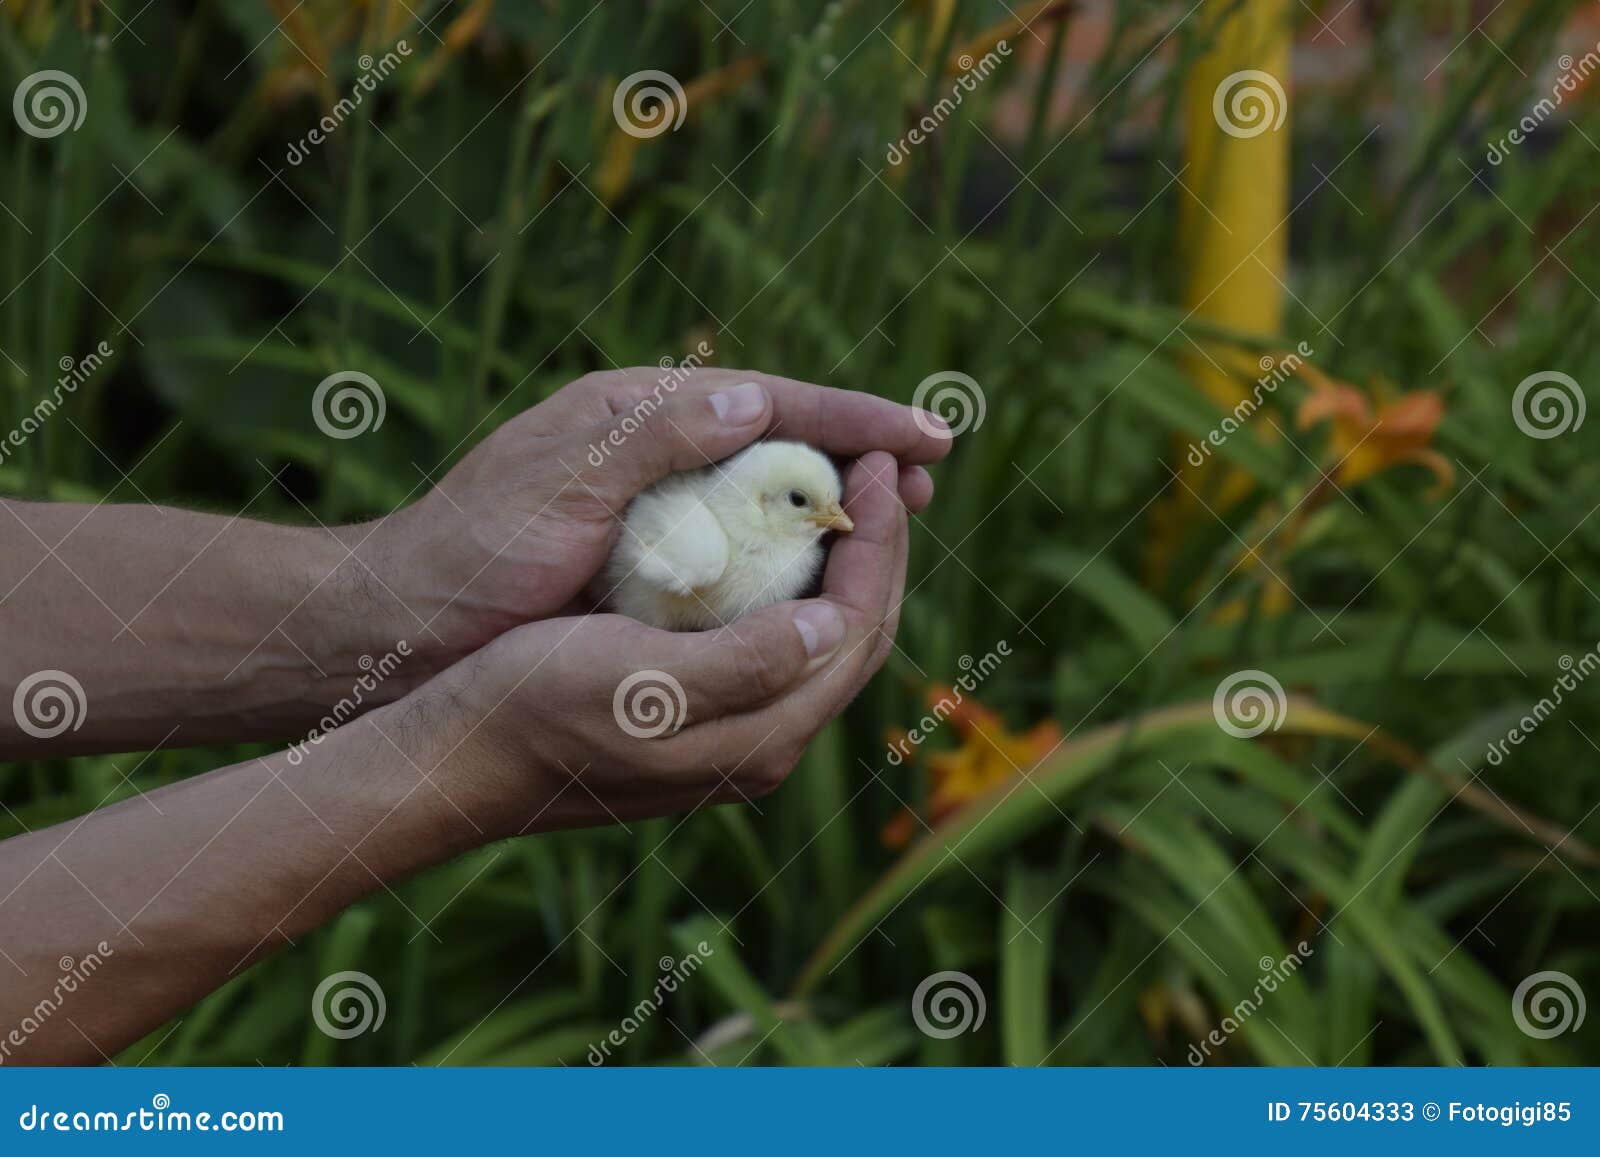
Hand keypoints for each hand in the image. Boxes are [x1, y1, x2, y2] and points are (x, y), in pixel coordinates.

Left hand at [361, 369, 948, 664]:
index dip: (856, 418)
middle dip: (859, 459)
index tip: (929, 435)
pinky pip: (739, 555)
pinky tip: (821, 587)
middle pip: (783, 444)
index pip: (773, 403)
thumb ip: (650, 439)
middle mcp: (659, 451)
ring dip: (833, 512)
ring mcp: (657, 508)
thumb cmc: (467, 548)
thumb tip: (761, 400)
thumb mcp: (554, 484)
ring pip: (768, 500)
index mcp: (641, 413)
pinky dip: (787, 563)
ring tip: (895, 525)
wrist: (401, 620)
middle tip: (927, 478)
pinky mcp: (650, 563)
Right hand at [395, 452, 910, 834]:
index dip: (880, 541)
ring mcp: (734, 739)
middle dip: (878, 550)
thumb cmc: (533, 704)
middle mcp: (764, 747)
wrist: (457, 758)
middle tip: (879, 467)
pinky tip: (781, 544)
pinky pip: (782, 649)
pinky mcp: (703, 724)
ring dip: (844, 568)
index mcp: (761, 736)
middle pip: (858, 638)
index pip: (859, 627)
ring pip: (824, 643)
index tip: (880, 464)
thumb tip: (833, 623)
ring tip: (844, 494)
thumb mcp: (640, 679)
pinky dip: (799, 588)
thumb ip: (747, 662)